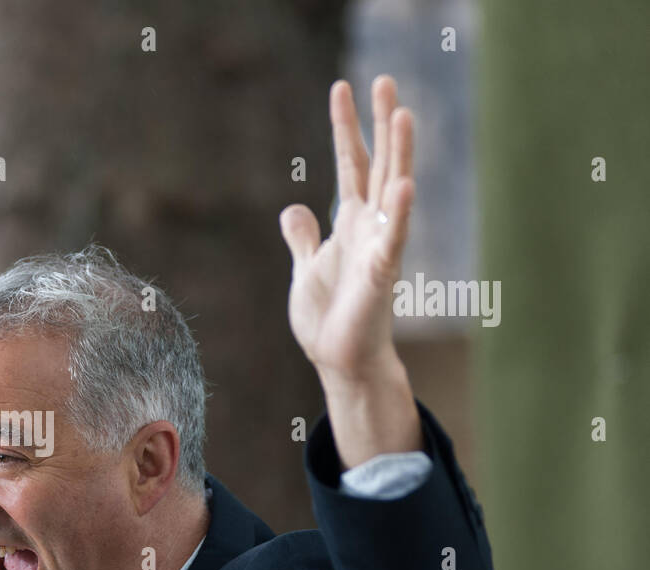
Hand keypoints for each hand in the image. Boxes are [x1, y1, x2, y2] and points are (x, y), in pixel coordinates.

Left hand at [279, 76, 413, 384]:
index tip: (342, 88)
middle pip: (379, 163)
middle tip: (385, 79)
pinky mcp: (381, 273)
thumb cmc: (329, 318)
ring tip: (403, 113)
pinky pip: (394, 238)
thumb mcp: (306, 268)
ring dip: (400, 153)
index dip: (347, 128)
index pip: (351, 164)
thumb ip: (303, 238)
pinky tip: (406, 184)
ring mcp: (379, 246)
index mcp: (351, 223)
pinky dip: (400, 212)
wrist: (339, 359)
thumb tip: (293, 208)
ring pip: (394, 190)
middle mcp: (370, 227)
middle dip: (380, 123)